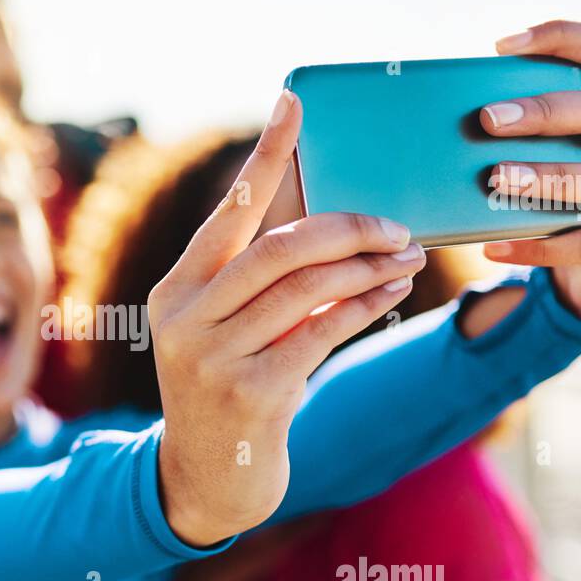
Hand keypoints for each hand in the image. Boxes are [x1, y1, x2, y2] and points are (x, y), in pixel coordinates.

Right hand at [148, 90, 427, 546]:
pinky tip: (392, 293)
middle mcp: (184, 318)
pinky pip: (324, 331)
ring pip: (306, 288)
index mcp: (175, 289)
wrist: (204, 481)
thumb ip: (260, 280)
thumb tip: (325, 213)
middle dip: (346, 225)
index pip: (228, 211)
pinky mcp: (253, 395)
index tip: (296, 100)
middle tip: (394, 222)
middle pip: (277, 247)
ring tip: (406, 256)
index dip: (267, 155)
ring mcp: (213, 358)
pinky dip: (365, 305)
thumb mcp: (226, 330)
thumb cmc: (227, 390)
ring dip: (367, 267)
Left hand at [481, 20, 580, 325]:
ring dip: (549, 176)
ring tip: (497, 178)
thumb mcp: (575, 157)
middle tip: (488, 119)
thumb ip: (544, 134)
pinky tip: (494, 247)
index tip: (504, 45)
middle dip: (545, 111)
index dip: (565, 38)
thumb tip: (463, 120)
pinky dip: (539, 247)